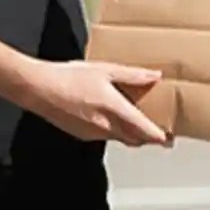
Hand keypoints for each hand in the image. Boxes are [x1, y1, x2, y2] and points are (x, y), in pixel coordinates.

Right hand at [19, 59, 168, 146]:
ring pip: (120, 138)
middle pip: (134, 139)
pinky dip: (115, 130)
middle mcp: (106, 127)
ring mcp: (93, 134)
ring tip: (137, 119)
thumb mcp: (105, 70)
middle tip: (159, 130)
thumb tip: (154, 76)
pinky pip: (105, 135)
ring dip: (131, 133)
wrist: (39, 89)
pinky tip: (112, 115)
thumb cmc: (69, 77)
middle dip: (148, 137)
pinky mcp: (82, 134)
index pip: (144, 131)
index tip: (170, 138)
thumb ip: (132, 75)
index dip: (159, 137)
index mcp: (114, 111)